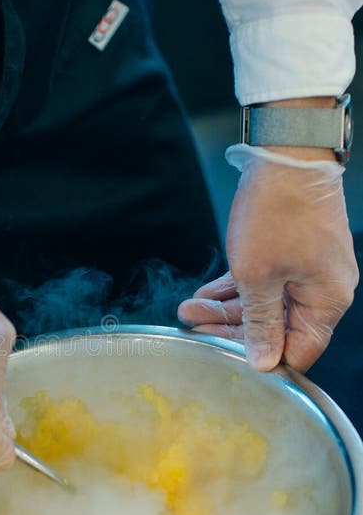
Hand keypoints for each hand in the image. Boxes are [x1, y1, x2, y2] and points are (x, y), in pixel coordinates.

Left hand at [178, 147, 358, 371]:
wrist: (286, 152)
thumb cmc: (277, 210)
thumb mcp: (259, 276)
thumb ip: (261, 322)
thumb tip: (265, 362)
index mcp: (327, 300)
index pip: (299, 350)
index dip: (262, 358)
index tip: (224, 357)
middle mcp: (323, 287)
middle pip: (276, 327)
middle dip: (229, 328)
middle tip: (193, 324)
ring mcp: (307, 268)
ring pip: (264, 303)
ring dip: (226, 308)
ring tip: (188, 308)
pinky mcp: (292, 251)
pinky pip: (264, 281)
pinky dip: (236, 288)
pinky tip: (205, 294)